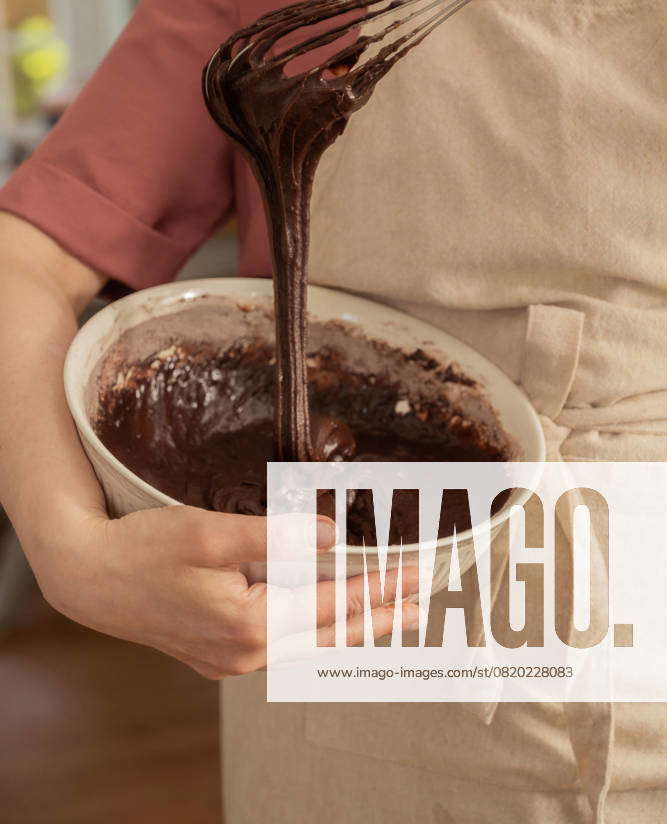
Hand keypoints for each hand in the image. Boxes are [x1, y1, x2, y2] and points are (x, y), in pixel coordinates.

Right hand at [28, 504, 419, 678]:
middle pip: (330, 633)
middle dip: (379, 615)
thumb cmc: (144, 549)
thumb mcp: (209, 532)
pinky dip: (316, 632)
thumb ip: (275, 536)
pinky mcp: (218, 655)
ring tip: (389, 617)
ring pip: (309, 644)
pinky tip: (327, 623)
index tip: (417, 574)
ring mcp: (232, 660)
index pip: (335, 604)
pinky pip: (283, 645)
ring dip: (351, 627)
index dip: (379, 587)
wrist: (88, 578)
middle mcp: (247, 653)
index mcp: (251, 623)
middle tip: (422, 604)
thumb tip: (333, 536)